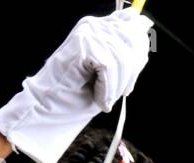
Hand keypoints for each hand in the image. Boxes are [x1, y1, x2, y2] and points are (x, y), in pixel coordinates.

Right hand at [0, 8, 152, 162]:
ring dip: (117, 86)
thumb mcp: (110, 71)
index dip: (139, 49)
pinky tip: (99, 99)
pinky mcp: (83, 45)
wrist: (48, 109)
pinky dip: (107, 89)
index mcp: (98, 25)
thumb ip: (126, 47)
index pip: (132, 23)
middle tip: (120, 93)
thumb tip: (145, 24)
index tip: (133, 73)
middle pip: (131, 41)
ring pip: (122, 58)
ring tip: (106, 99)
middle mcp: (92, 24)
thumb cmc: (75, 94)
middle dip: (131, 73)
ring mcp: (87, 33)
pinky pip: (109, 67)